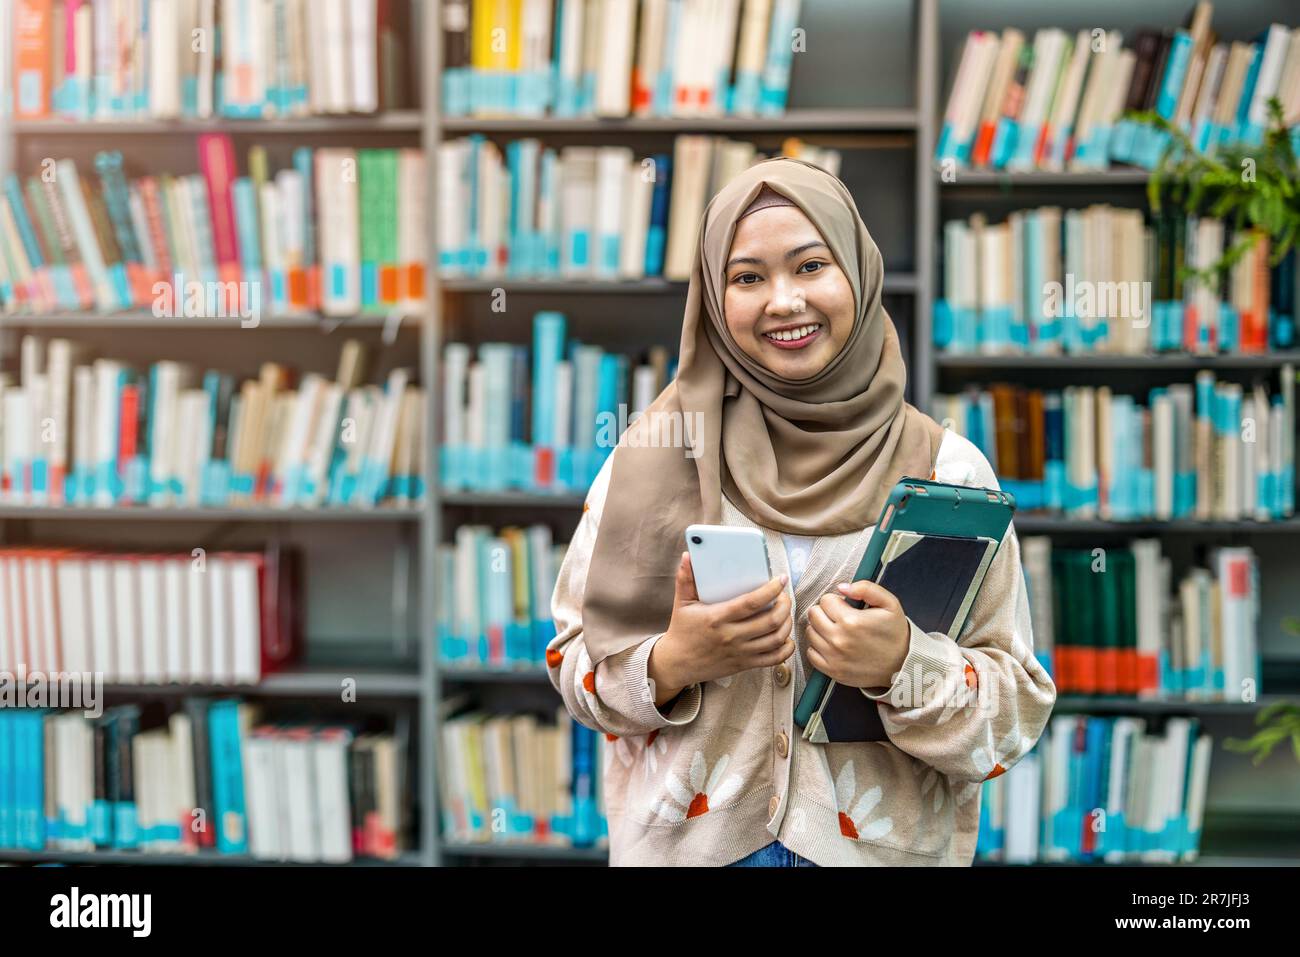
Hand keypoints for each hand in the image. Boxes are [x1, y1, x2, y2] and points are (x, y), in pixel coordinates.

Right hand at [648, 551, 793, 705]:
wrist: (678, 664)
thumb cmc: (682, 631)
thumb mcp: (682, 603)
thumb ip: (685, 578)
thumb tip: (688, 556)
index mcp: (717, 618)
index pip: (751, 602)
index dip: (771, 590)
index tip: (781, 579)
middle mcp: (731, 636)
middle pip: (770, 621)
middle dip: (784, 605)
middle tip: (784, 596)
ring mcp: (740, 652)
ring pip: (775, 639)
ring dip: (787, 624)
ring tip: (785, 613)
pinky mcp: (744, 664)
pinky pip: (773, 659)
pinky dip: (785, 648)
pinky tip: (785, 637)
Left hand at [805, 579, 909, 691]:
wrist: (902, 664)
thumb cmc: (895, 633)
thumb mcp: (889, 604)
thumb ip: (866, 588)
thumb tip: (842, 587)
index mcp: (851, 621)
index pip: (825, 600)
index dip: (836, 601)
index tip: (845, 607)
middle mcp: (839, 639)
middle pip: (813, 614)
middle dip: (825, 612)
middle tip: (839, 617)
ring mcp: (834, 657)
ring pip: (810, 632)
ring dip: (820, 629)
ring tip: (837, 631)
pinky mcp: (832, 671)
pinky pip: (811, 653)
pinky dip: (818, 647)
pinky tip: (832, 645)